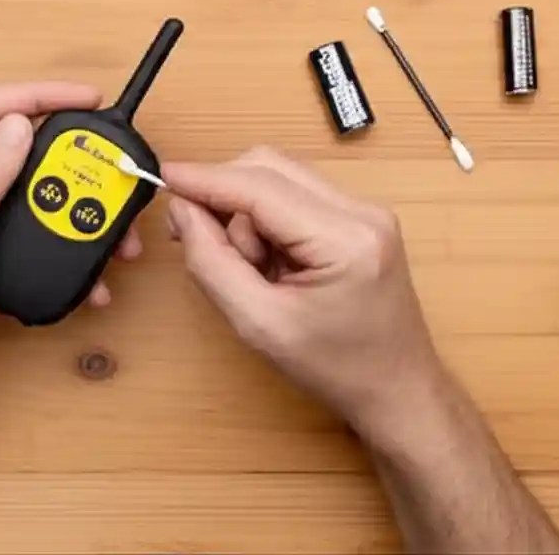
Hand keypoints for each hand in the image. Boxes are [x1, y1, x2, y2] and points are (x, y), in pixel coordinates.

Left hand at [0, 82, 143, 405]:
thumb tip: (20, 124)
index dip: (40, 96)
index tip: (89, 99)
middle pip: (4, 134)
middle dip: (59, 147)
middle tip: (104, 158)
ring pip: (14, 171)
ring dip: (59, 187)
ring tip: (98, 208)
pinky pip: (11, 201)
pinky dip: (44, 214)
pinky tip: (71, 237)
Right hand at [162, 147, 444, 435]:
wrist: (396, 389)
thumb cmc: (334, 369)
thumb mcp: (259, 325)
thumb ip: (212, 263)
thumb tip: (182, 211)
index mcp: (345, 238)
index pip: (260, 186)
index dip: (205, 179)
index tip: (162, 175)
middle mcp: (362, 211)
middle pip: (270, 167)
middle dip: (225, 197)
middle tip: (200, 242)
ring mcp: (366, 211)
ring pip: (280, 179)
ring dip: (247, 214)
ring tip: (251, 270)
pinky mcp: (360, 218)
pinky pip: (296, 197)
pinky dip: (268, 221)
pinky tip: (270, 263)